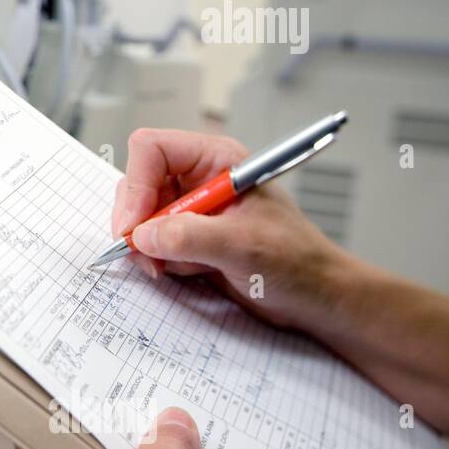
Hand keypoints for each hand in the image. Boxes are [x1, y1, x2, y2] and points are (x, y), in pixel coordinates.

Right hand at [114, 128, 346, 329]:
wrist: (315, 297)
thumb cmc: (297, 263)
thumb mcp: (243, 247)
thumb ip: (190, 237)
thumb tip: (141, 234)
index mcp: (216, 161)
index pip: (152, 150)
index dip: (137, 185)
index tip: (134, 227)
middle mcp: (199, 179)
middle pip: (138, 182)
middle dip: (136, 221)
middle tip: (144, 254)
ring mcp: (191, 209)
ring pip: (139, 215)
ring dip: (146, 245)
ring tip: (170, 267)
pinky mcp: (187, 237)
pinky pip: (150, 241)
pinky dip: (156, 260)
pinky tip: (187, 272)